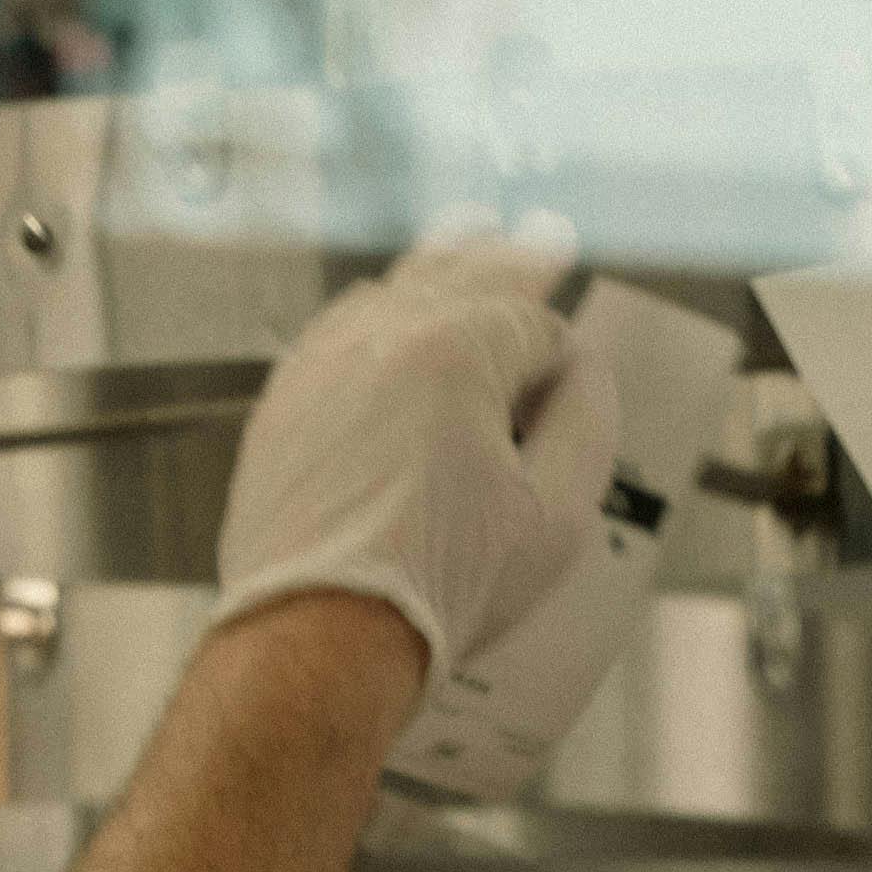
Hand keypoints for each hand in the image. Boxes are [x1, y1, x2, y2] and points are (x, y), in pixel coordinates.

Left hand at [208, 231, 604, 727]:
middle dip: (507, 253)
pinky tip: (383, 306)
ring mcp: (322, 364)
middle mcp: (382, 338)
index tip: (575, 355)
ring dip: (438, 264)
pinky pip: (337, 328)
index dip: (561, 344)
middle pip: (460, 275)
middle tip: (538, 232)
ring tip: (466, 238)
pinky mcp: (284, 403)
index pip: (531, 319)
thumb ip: (586, 425)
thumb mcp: (556, 518)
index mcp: (458, 353)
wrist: (318, 639)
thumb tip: (584, 371)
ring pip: (393, 290)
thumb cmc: (433, 591)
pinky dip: (374, 309)